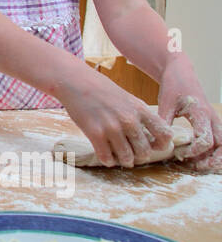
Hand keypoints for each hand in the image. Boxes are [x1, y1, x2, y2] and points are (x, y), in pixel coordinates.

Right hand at [61, 72, 175, 167]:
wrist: (76, 81)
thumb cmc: (102, 90)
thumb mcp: (128, 98)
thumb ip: (140, 115)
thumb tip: (151, 136)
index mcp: (140, 109)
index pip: (165, 134)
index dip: (162, 145)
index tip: (153, 146)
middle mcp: (129, 120)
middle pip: (145, 152)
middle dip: (139, 157)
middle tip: (133, 154)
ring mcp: (112, 127)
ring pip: (127, 158)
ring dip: (124, 161)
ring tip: (120, 157)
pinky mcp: (95, 134)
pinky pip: (107, 158)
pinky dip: (108, 160)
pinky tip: (106, 155)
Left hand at [157, 55, 221, 163]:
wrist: (181, 73)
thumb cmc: (173, 87)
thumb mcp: (165, 104)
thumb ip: (163, 123)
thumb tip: (158, 145)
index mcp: (201, 113)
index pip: (205, 141)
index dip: (194, 151)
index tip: (178, 153)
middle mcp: (212, 118)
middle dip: (211, 160)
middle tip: (194, 166)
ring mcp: (215, 121)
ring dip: (215, 158)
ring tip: (198, 165)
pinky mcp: (214, 123)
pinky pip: (221, 141)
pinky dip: (215, 153)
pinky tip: (200, 157)